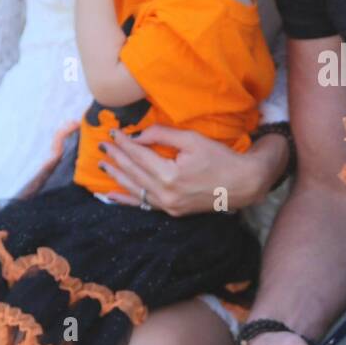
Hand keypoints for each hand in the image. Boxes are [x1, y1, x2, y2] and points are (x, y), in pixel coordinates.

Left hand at [96, 124, 265, 214]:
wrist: (242, 184)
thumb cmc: (220, 158)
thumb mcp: (192, 140)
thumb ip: (162, 135)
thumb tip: (138, 135)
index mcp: (170, 174)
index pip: (139, 155)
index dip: (124, 143)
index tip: (113, 133)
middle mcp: (165, 193)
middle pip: (133, 172)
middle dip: (117, 157)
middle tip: (103, 145)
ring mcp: (168, 206)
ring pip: (134, 189)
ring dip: (117, 176)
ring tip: (103, 165)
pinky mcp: (172, 211)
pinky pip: (143, 205)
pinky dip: (126, 199)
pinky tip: (113, 195)